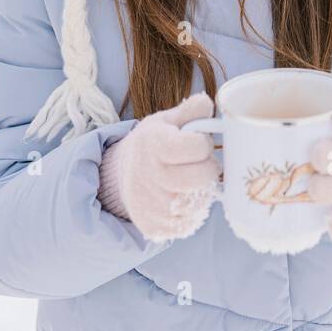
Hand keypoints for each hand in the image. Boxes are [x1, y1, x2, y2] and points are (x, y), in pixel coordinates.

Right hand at [97, 92, 220, 241]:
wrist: (123, 177)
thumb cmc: (152, 145)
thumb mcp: (165, 121)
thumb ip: (190, 111)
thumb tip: (208, 103)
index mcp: (155, 146)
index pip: (199, 146)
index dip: (203, 143)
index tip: (195, 142)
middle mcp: (153, 177)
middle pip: (205, 176)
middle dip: (207, 167)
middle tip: (196, 162)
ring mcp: (155, 206)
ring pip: (202, 199)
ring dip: (201, 188)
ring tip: (187, 177)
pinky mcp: (158, 227)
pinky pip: (192, 219)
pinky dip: (192, 208)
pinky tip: (181, 196)